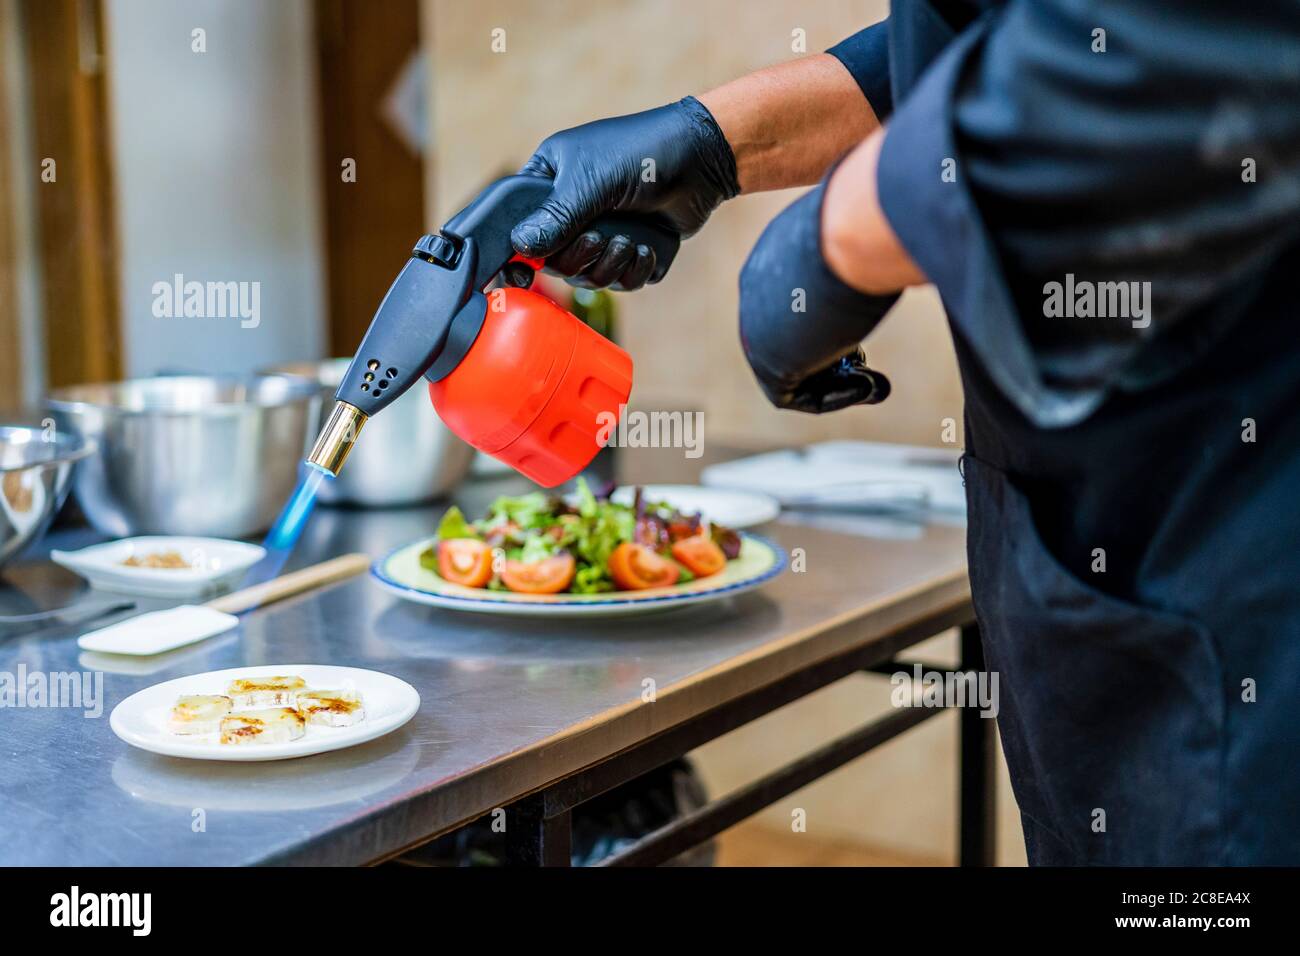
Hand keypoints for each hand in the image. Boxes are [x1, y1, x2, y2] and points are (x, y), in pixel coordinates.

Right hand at [510, 97, 738, 289]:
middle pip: (556, 262)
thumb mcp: (591, 180)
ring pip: (589, 276)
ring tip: (631, 241)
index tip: (519, 275)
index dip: (518, 253)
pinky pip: (622, 281)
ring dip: (610, 266)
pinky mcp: (633, 250)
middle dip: (581, 259)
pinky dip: (634, 271)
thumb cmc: (643, 152)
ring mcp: (604, 232)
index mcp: (551, 183)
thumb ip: (556, 215)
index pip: (520, 226)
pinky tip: (647, 247)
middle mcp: (573, 211)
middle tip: (600, 239)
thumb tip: (521, 246)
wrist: (703, 159)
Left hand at [739, 181, 898, 412]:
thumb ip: (864, 242)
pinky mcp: (767, 363)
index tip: (862, 325)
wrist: (850, 233)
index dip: (830, 315)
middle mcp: (756, 287)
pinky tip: (867, 386)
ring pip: (792, 367)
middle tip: (866, 361)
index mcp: (774, 249)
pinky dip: (834, 396)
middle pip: (789, 333)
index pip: (793, 294)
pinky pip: (794, 395)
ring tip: (872, 381)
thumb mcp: (861, 227)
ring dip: (833, 381)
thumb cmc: (865, 219)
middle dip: (829, 353)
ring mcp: (754, 327)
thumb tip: (896, 236)